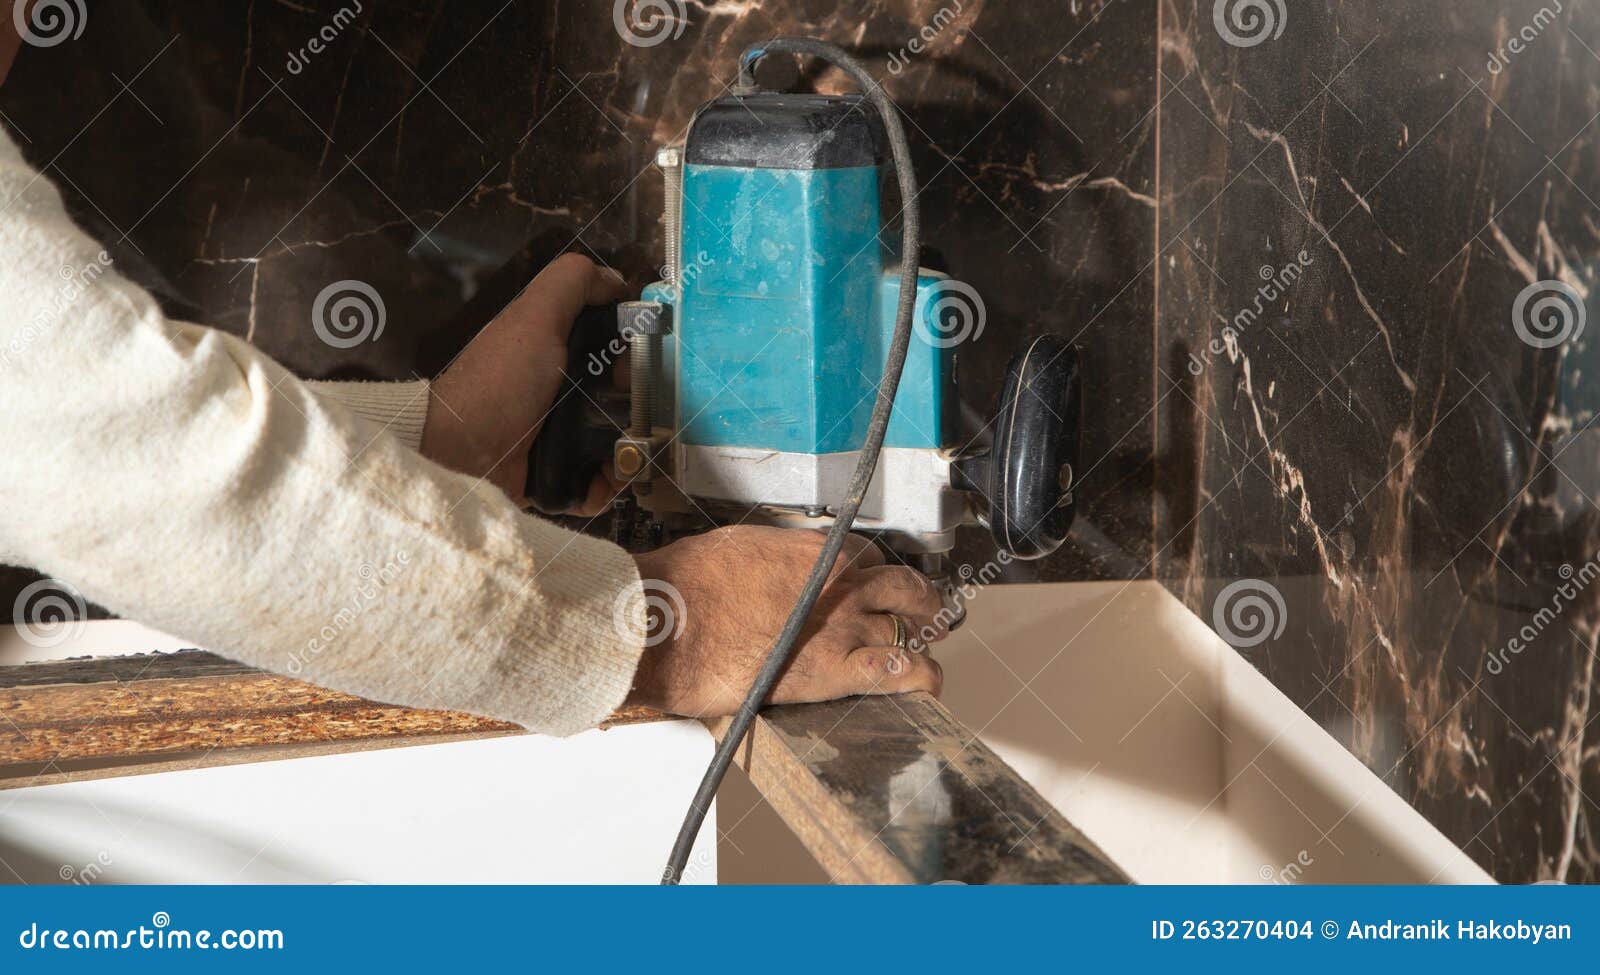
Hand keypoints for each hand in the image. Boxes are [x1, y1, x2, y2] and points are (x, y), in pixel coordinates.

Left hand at [421, 254, 625, 511]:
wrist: (461, 457)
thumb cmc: (499, 382)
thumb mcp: (534, 316)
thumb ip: (572, 283)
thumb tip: (616, 279)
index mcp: (553, 351)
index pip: (611, 344)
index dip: (635, 347)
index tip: (646, 357)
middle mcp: (558, 392)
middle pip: (622, 393)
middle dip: (640, 400)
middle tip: (638, 406)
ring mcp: (559, 437)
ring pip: (617, 437)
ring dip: (633, 444)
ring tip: (634, 447)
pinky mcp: (560, 477)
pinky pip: (601, 478)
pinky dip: (613, 479)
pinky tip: (614, 474)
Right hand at [624, 526, 949, 716]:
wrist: (672, 623)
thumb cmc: (689, 587)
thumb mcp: (735, 550)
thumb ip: (765, 560)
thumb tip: (761, 569)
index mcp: (813, 552)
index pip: (865, 555)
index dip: (874, 570)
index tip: (874, 579)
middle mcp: (838, 584)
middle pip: (899, 583)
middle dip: (918, 594)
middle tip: (928, 603)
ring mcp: (842, 626)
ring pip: (907, 623)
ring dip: (924, 631)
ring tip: (932, 639)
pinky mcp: (834, 670)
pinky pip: (895, 671)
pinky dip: (919, 675)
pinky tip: (928, 682)